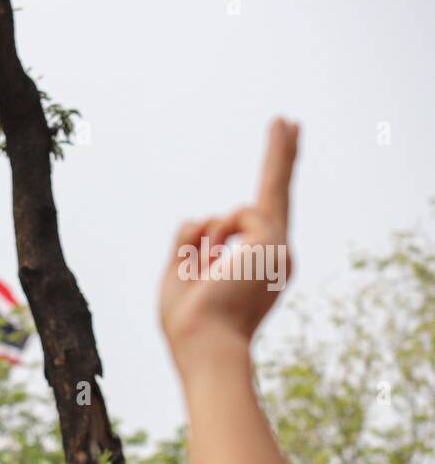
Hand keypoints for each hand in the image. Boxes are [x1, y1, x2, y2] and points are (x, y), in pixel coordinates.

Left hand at [159, 118, 298, 370]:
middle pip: (278, 194)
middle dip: (281, 154)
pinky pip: (235, 214)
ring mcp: (279, 248)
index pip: (263, 219)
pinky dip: (216, 235)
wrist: (203, 344)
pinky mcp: (273, 241)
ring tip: (205, 274)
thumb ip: (190, 241)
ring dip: (210, 239)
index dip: (268, 188)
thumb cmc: (188, 320)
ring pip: (256, 199)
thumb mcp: (178, 272)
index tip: (276, 160)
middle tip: (286, 119)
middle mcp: (275, 256)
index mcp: (257, 266)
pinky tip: (215, 262)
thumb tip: (202, 220)